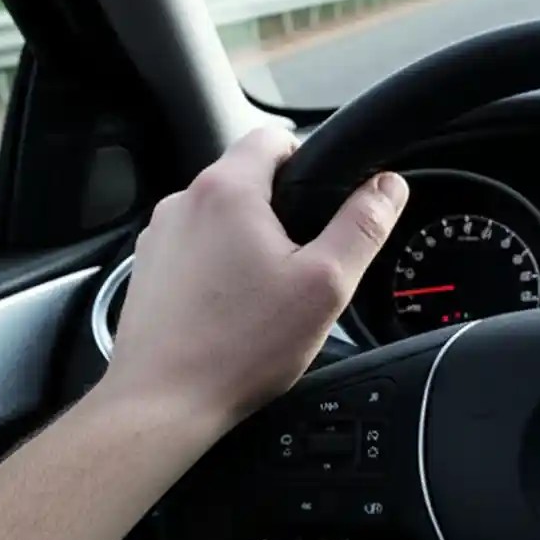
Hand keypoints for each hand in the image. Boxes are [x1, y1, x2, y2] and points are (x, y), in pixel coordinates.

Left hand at [103, 127, 408, 426]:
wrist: (165, 402)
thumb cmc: (240, 347)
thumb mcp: (326, 284)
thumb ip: (363, 226)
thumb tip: (388, 187)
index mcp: (227, 190)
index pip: (275, 136)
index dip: (311, 162)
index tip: (326, 202)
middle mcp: (184, 202)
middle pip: (249, 178)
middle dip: (283, 211)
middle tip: (305, 263)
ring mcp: (160, 237)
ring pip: (223, 217)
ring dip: (250, 241)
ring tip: (268, 294)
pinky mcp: (150, 270)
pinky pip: (198, 250)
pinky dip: (221, 269)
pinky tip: (236, 310)